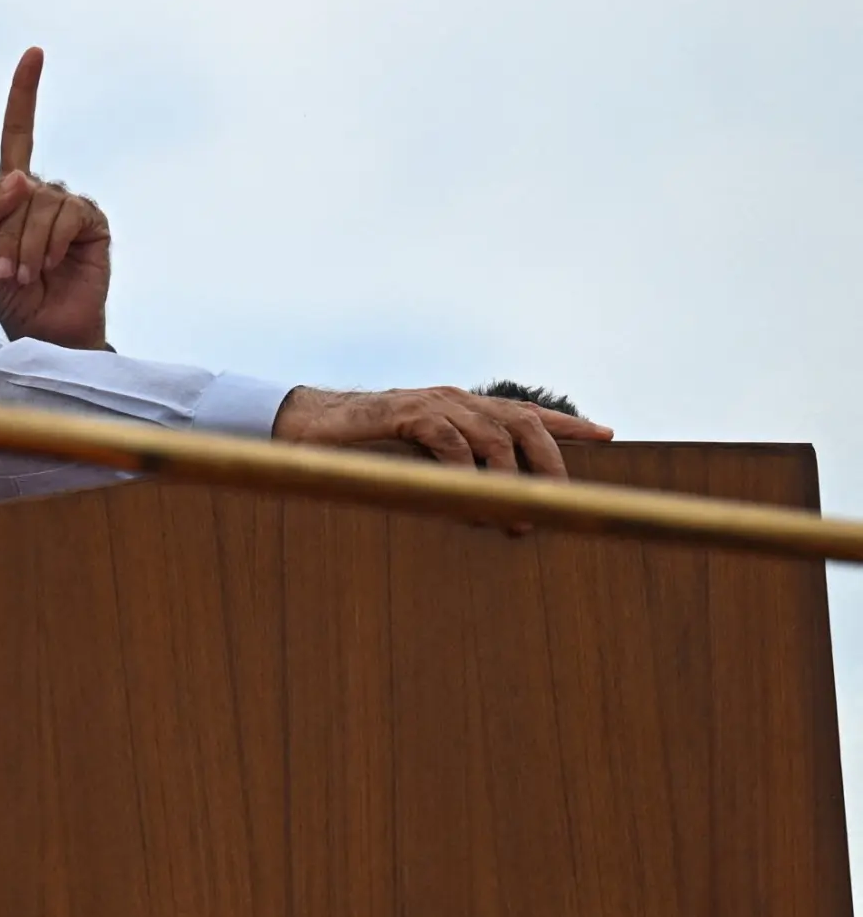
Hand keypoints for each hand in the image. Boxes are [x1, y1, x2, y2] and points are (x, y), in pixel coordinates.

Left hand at [0, 48, 112, 349]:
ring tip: (28, 276)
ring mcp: (71, 204)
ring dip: (24, 247)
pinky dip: (50, 245)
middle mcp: (45, 190)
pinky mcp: (93, 221)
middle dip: (5, 236)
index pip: (18, 133)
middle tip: (7, 273)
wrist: (43, 331)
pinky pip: (64, 215)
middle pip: (16, 189)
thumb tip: (24, 176)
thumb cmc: (9, 293)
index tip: (35, 53)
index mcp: (14, 191)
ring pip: (38, 203)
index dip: (24, 94)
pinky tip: (53, 267)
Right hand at [271, 385, 615, 532]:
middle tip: (558, 503)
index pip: (526, 412)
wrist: (309, 426)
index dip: (568, 424)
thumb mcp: (418, 457)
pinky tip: (466, 494)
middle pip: (523, 421)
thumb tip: (493, 507)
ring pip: (494, 433)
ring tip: (514, 517)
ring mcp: (432, 402)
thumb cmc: (364, 448)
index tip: (607, 435)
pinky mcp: (406, 413)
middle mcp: (455, 399)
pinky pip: (450, 439)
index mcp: (462, 407)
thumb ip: (453, 470)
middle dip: (551, 462)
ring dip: (510, 480)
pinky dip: (466, 468)